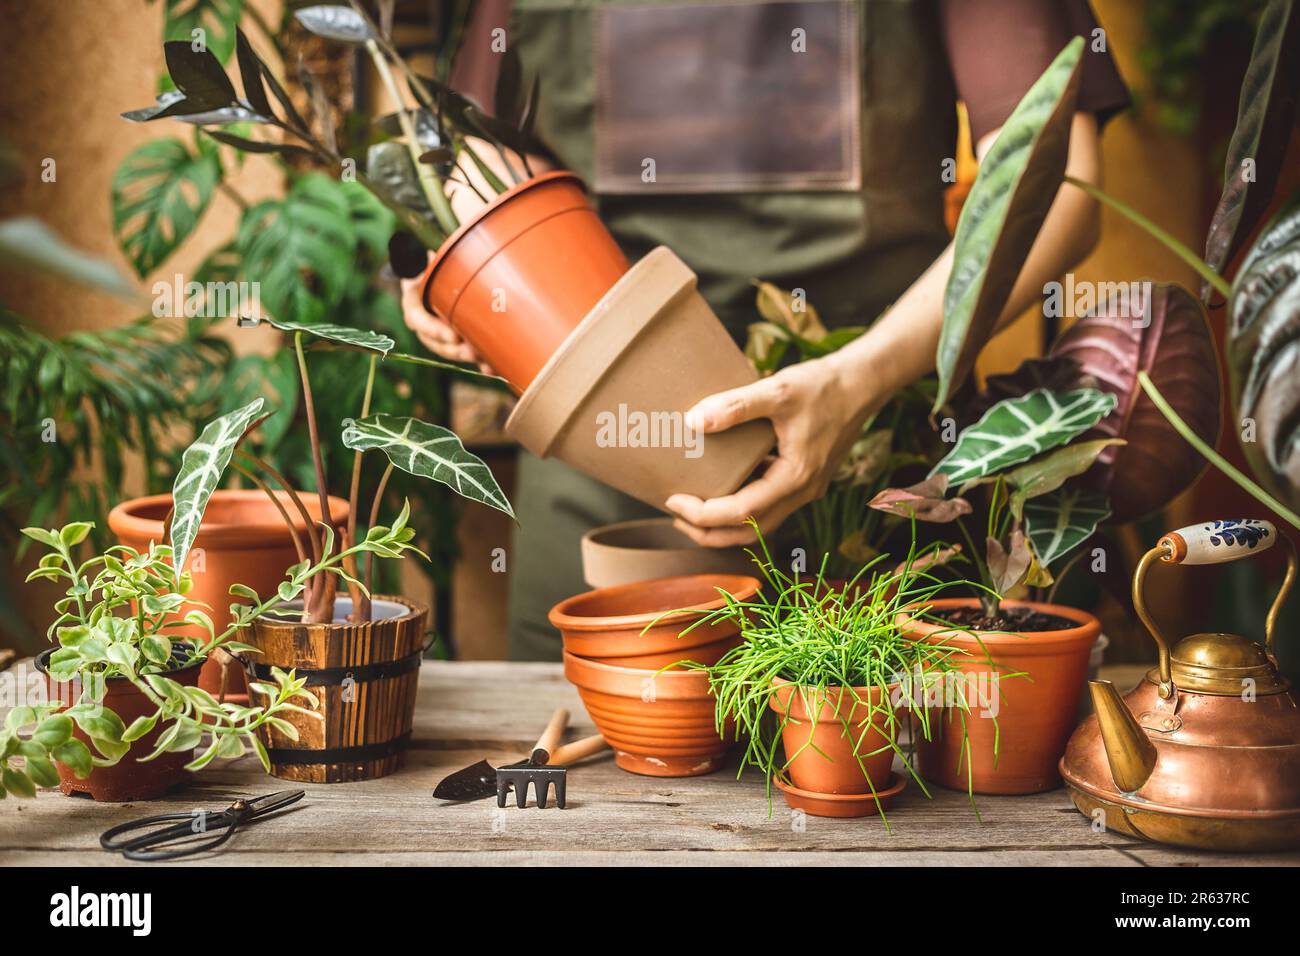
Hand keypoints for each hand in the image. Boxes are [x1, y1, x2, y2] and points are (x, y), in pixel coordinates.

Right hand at [399, 260, 483, 366]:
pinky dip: (479, 362)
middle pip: (438, 344)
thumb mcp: (422, 266)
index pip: (420, 323)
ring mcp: (440, 338)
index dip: (436, 331)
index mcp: (413, 309)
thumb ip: (422, 264)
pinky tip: (492, 368)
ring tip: (486, 362)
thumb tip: (428, 256)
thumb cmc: (430, 272)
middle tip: (473, 352)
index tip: (453, 336)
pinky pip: (465, 354)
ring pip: (452, 352)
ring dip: (469, 358)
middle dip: (456, 351)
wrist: (435, 281)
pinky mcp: (456, 343)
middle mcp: (425, 328)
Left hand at [666, 353, 883, 546]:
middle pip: (749, 531)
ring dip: (724, 523)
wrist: (864, 382)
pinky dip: (741, 505)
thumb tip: (692, 421)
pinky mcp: (804, 478)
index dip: (702, 513)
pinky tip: (720, 484)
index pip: (740, 513)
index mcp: (795, 477)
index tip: (672, 498)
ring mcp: (805, 488)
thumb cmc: (825, 385)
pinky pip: (769, 504)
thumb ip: (735, 405)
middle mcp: (802, 491)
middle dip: (708, 532)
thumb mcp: (777, 390)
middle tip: (674, 515)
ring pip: (759, 522)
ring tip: (691, 509)